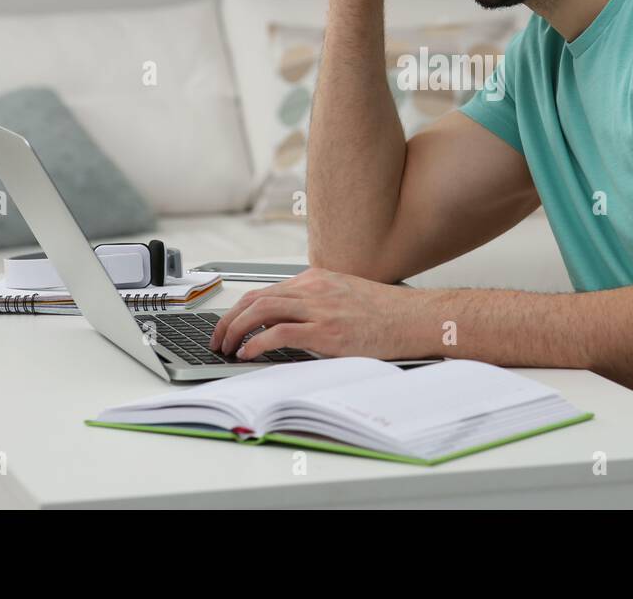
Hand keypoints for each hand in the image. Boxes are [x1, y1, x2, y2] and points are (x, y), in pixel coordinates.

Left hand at [209, 267, 429, 360]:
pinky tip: (246, 354)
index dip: (238, 309)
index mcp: (316, 279)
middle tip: (217, 339)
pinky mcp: (326, 330)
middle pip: (254, 298)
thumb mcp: (345, 296)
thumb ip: (317, 303)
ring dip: (235, 331)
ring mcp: (319, 308)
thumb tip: (287, 324)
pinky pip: (278, 333)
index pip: (264, 290)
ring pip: (260, 311)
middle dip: (228, 320)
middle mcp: (313, 288)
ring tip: (226, 348)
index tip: (228, 325)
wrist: (414, 318)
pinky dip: (256, 343)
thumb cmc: (385, 314)